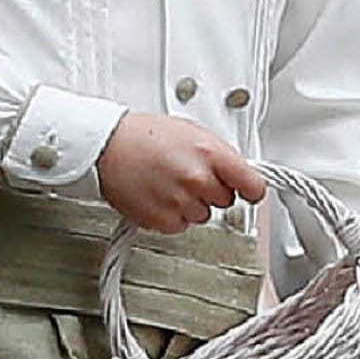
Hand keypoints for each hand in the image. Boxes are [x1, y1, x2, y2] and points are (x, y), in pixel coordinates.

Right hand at [97, 111, 264, 233]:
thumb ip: (219, 155)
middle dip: (213, 191)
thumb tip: (239, 173)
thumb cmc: (145, 135)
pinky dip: (172, 215)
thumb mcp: (193, 132)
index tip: (250, 192)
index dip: (252, 190)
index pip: (252, 185)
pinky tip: (158, 195)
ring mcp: (180, 201)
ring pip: (203, 215)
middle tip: (189, 176)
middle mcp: (198, 179)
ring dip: (191, 204)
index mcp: (211, 154)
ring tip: (168, 182)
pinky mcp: (162, 220)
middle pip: (226, 201)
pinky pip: (180, 225)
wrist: (107, 145)